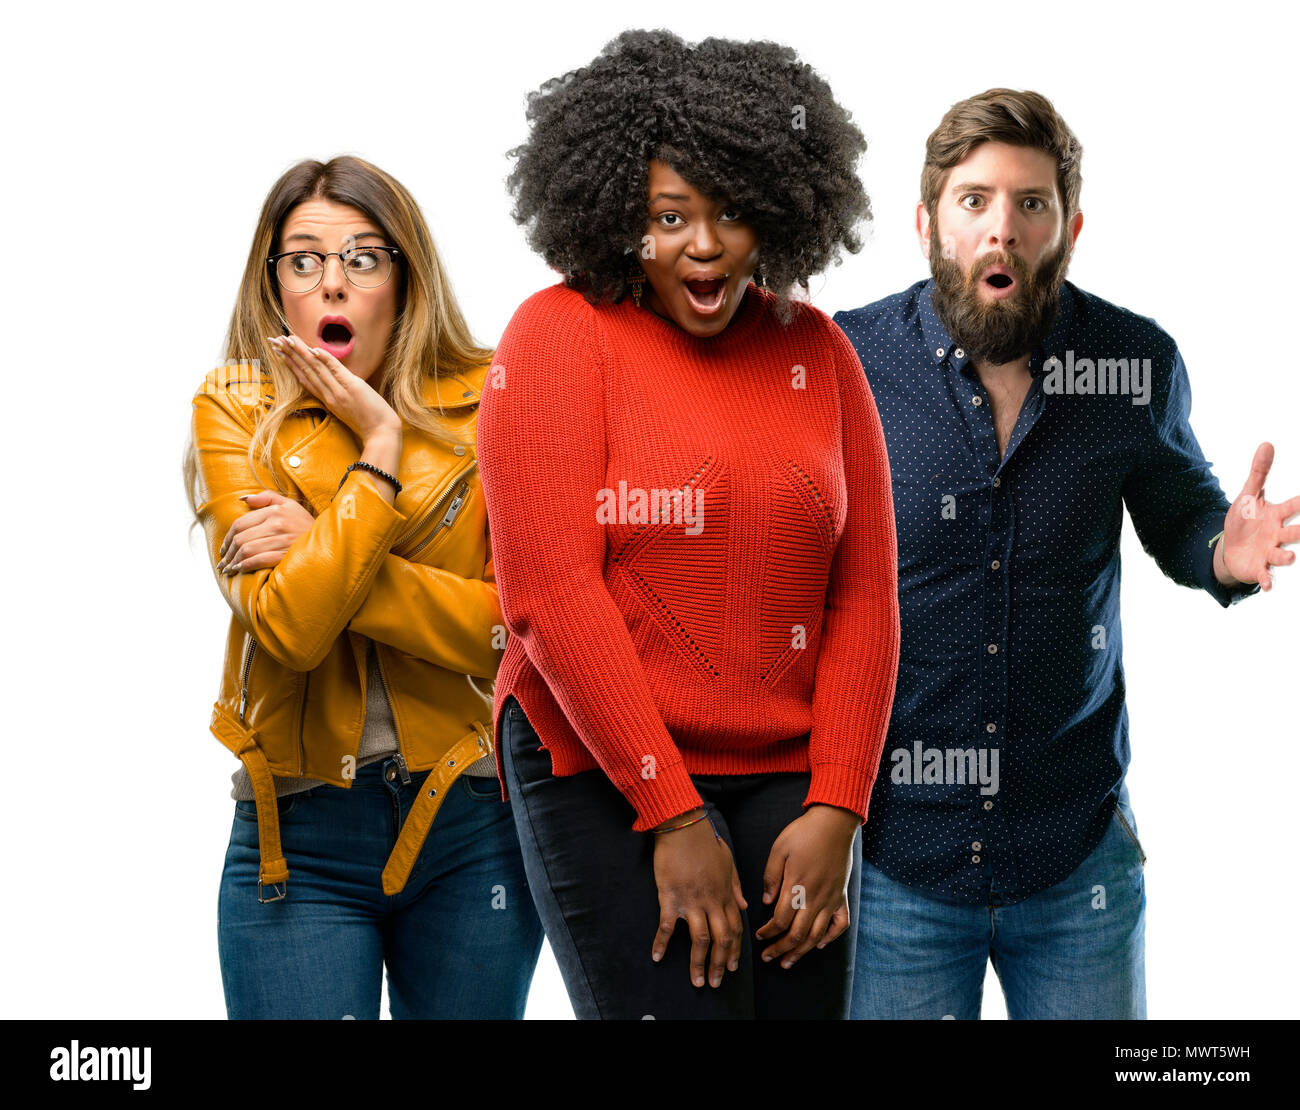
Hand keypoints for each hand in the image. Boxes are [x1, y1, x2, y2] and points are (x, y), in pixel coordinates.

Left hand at [217, 491, 314, 574]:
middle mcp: (277, 524)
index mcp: (275, 511)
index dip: (228, 537)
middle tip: (223, 562)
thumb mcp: (290, 505)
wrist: (330, 542)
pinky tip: (240, 570)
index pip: (240, 523)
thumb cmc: (306, 524)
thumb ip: (267, 498)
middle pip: (241, 538)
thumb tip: (243, 499)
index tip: (223, 548)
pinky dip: (245, 566)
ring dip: (234, 561)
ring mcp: (282, 540)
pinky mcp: (285, 555)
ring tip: (229, 569)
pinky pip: (259, 560)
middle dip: (228, 552)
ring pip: (247, 550)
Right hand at [267, 334, 399, 441]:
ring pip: (316, 368)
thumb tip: (334, 383)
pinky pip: (335, 370)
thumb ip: (338, 396)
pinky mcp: (352, 387)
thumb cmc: (368, 423)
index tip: (280, 353)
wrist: (381, 434)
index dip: (291, 365)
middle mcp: (329, 395)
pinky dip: (325, 359)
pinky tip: (314, 349)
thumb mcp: (348, 410)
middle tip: (275, 340)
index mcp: (327, 400)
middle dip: (290, 355)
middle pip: (306, 371)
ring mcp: (339, 391)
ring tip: (287, 339)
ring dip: (301, 352)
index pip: (305, 379)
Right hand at [651, 808, 746, 987]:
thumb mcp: (728, 862)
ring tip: (697, 981)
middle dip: (720, 964)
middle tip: (716, 982)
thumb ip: (736, 885)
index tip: (733, 967)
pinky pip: (667, 927)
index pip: (735, 928)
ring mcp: (692, 901)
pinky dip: (662, 943)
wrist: (683, 826)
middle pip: (721, 939)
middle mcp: (712, 901)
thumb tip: (744, 906)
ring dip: (699, 963)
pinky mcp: (671, 897)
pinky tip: (657, 957)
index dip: (735, 950)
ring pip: (700, 939)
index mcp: (726, 893)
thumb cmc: (704, 841)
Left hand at [754, 804, 858, 967]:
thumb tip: (767, 902)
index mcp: (797, 886)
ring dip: (801, 952)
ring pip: (816, 935)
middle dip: (780, 949)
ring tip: (788, 962)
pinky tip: (819, 944)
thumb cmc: (804, 833)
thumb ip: (771, 877)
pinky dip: (831, 938)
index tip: (759, 936)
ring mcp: (831, 899)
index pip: (780, 920)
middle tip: (768, 958)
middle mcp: (815, 898)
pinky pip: (840, 924)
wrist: (835, 823)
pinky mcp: (842, 895)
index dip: (768, 933)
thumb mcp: (779, 849)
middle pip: (797, 934)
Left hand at [1219, 442, 1299, 591]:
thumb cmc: (1245, 520)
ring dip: (1286, 557)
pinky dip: (1267, 580)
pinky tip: (1268, 585)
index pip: (1296, 506)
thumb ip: (1259, 472)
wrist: (1230, 547)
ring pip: (1283, 555)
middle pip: (1295, 533)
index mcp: (1278, 515)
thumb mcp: (1248, 495)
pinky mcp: (1258, 568)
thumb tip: (1267, 443)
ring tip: (1289, 557)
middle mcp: (1278, 534)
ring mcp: (1269, 552)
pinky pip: (1265, 575)